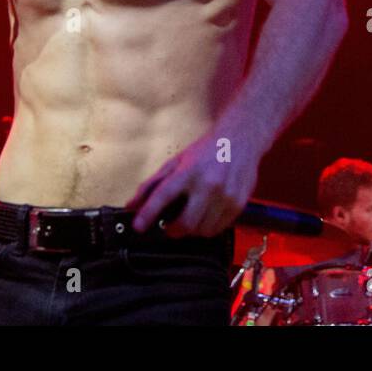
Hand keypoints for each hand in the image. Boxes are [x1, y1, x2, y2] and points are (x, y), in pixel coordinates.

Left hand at [126, 133, 258, 237]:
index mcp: (188, 171)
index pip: (163, 196)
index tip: (138, 226)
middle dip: (173, 230)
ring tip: (190, 219)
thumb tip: (131, 205)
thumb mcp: (176, 162)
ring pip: (203, 230)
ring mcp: (226, 196)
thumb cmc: (205, 151)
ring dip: (192, 230)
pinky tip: (206, 216)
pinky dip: (208, 228)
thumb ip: (152, 184)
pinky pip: (219, 228)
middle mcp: (208, 184)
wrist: (240, 140)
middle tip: (170, 226)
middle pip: (186, 223)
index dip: (148, 214)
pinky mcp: (238, 204)